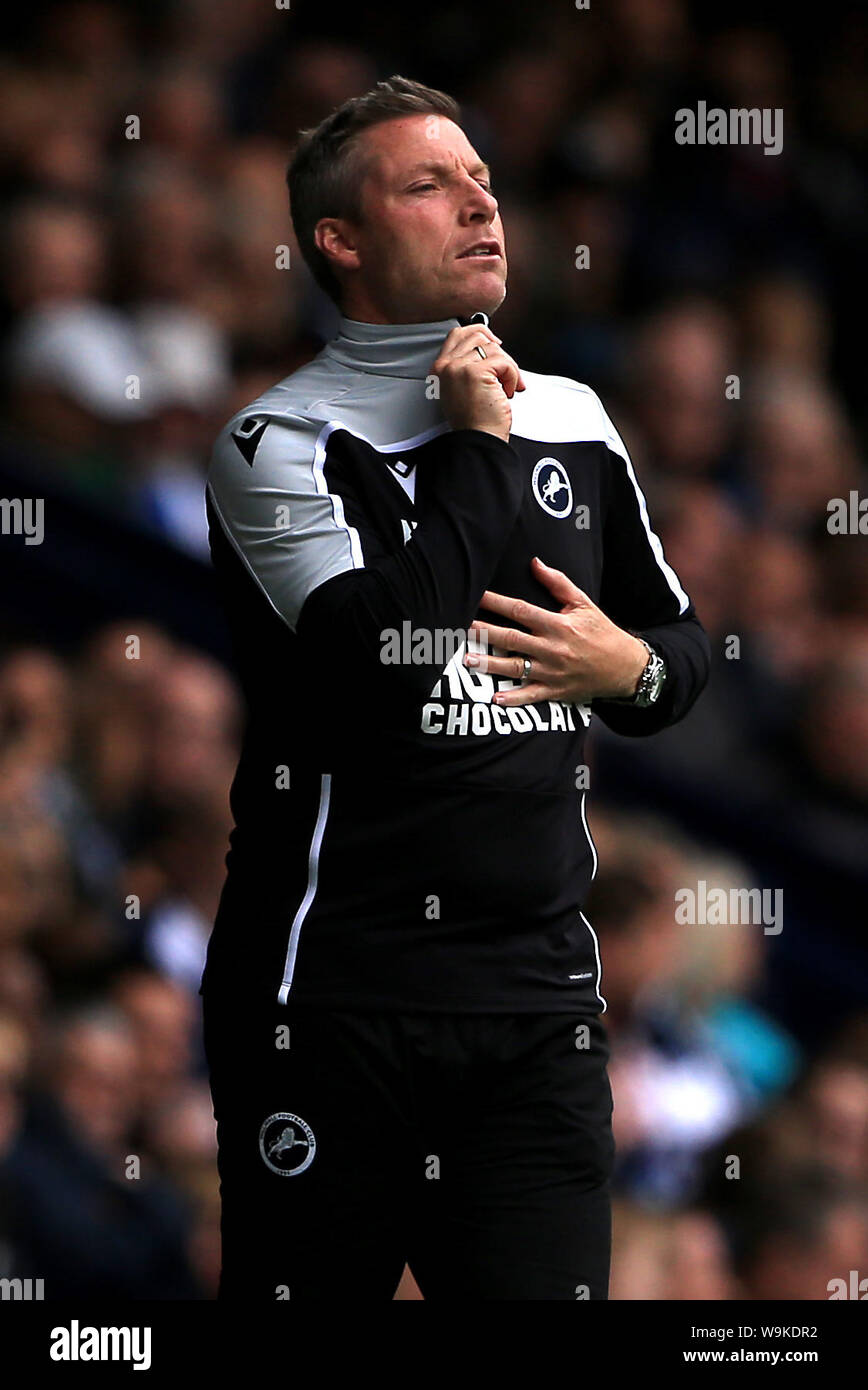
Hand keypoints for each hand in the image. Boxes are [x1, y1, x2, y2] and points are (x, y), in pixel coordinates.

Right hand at [432, 324, 525, 442]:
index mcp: (440, 368)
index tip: (496, 344)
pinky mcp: (476, 372)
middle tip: (504, 374)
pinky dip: (513, 377)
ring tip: (505, 389)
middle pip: (478, 336)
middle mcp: (447, 365)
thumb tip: (492, 345)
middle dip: (498, 353)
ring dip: (508, 369)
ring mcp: (459, 367)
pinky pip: (504, 362)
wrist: (478, 440)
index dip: (481, 333)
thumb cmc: (475, 422)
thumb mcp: (464, 388)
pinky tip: (508, 392)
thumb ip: (469, 365)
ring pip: (494, 348)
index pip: (458, 334)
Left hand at [464, 557, 647, 704]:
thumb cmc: (602, 632)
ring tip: (466, 659)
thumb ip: (558, 583)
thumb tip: (535, 563)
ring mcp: (553, 672)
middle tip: (460, 627)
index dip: (496, 602)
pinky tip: (495, 698)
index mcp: (558, 624)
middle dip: (485, 632)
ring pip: (516, 667)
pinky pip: (531, 696)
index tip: (476, 596)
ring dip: (490, 664)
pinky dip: (514, 698)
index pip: (521, 610)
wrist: (625, 667)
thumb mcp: (583, 603)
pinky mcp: (556, 691)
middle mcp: (553, 648)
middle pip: (512, 638)